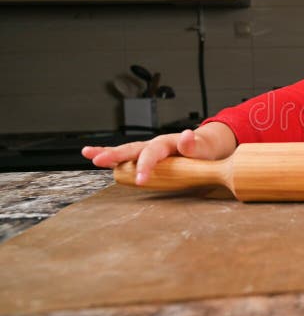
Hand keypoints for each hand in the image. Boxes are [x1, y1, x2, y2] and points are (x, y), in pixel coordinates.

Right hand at [81, 122, 235, 185]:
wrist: (205, 148)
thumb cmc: (204, 151)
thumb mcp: (204, 149)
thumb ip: (194, 145)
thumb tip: (187, 135)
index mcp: (168, 143)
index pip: (153, 153)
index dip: (146, 165)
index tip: (141, 180)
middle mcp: (154, 144)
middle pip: (132, 148)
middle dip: (115, 154)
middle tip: (99, 160)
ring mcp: (147, 150)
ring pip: (125, 151)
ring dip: (106, 153)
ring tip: (88, 153)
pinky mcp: (144, 157)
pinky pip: (125, 157)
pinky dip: (110, 157)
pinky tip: (93, 157)